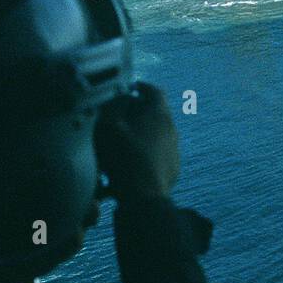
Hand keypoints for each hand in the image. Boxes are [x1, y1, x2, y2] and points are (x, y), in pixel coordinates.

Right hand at [95, 82, 180, 200]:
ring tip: (124, 138)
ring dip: (143, 131)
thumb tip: (112, 99)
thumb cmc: (125, 158)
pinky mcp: (173, 166)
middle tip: (121, 113)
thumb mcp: (108, 128)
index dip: (141, 87)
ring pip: (158, 132)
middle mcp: (171, 129)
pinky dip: (147, 150)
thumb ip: (109, 108)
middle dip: (139, 110)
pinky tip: (132, 157)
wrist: (144, 195)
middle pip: (156, 112)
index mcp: (158, 114)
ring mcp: (174, 148)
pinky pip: (159, 151)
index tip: (130, 88)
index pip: (154, 91)